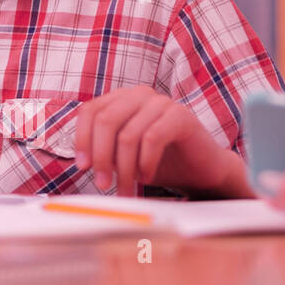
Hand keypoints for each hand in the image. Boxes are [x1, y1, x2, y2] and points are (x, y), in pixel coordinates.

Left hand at [74, 85, 245, 197]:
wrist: (201, 170)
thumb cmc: (159, 162)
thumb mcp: (123, 155)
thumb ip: (103, 151)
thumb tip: (82, 161)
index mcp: (121, 98)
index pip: (90, 111)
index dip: (82, 139)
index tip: (82, 166)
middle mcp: (139, 95)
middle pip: (105, 120)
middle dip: (100, 156)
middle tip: (102, 184)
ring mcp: (161, 102)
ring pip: (128, 134)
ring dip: (124, 169)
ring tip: (126, 188)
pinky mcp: (181, 116)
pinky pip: (152, 138)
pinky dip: (145, 163)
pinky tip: (146, 178)